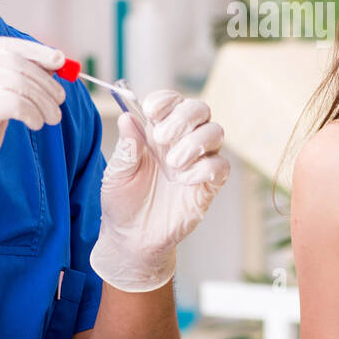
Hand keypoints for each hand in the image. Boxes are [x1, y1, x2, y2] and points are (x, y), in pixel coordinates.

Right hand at [0, 36, 65, 242]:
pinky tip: (36, 124)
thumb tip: (50, 64)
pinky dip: (32, 112)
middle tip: (59, 99)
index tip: (59, 60)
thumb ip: (11, 82)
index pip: (0, 45)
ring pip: (17, 82)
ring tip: (51, 117)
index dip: (33, 50)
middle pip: (12, 62)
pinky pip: (13, 103)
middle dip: (43, 80)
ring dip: (43, 100)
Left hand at [91, 90, 229, 292]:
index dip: (166, 100)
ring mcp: (197, 162)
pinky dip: (206, 168)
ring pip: (215, 132)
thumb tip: (127, 118)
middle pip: (199, 110)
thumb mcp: (116, 174)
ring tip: (172, 163)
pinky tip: (184, 180)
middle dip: (184, 117)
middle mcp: (181, 142)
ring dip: (195, 142)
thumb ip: (126, 148)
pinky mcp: (209, 185)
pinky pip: (221, 166)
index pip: (171, 102)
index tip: (152, 112)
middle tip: (162, 138)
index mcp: (157, 132)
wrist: (132, 238)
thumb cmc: (123, 202)